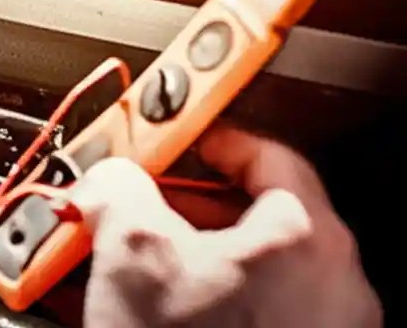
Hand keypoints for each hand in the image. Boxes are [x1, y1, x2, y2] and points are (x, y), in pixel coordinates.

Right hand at [66, 127, 380, 327]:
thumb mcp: (131, 248)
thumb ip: (120, 186)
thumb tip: (110, 176)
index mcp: (306, 237)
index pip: (264, 150)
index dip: (204, 133)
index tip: (169, 131)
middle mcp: (331, 285)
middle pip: (247, 212)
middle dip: (173, 203)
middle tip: (128, 202)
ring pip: (238, 267)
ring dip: (174, 255)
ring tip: (115, 263)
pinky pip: (240, 313)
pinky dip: (190, 301)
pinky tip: (137, 309)